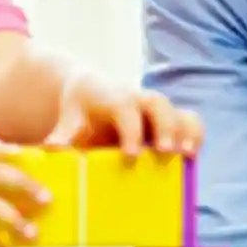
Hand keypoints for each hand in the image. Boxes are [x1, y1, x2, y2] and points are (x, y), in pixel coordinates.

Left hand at [44, 75, 203, 156]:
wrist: (90, 89)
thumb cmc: (79, 109)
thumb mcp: (68, 118)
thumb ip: (63, 134)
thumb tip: (52, 149)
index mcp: (114, 97)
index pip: (125, 108)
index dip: (130, 130)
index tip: (131, 154)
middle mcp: (140, 99)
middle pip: (158, 104)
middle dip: (165, 127)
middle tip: (166, 152)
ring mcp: (157, 110)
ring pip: (178, 111)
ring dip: (186, 132)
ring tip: (188, 155)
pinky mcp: (169, 120)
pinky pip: (189, 121)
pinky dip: (194, 135)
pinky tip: (192, 157)